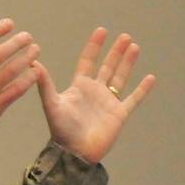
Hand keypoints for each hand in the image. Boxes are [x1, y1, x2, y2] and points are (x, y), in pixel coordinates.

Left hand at [32, 27, 155, 163]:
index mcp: (80, 87)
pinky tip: (150, 77)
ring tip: (134, 47)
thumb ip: (45, 84)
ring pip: (121, 78)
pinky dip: (142, 89)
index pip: (88, 61)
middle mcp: (95, 91)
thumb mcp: (52, 104)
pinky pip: (133, 99)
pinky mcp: (119, 114)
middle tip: (124, 36)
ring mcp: (108, 102)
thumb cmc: (61, 130)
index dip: (94, 46)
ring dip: (128, 63)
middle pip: (108, 66)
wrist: (75, 153)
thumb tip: (33, 63)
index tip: (101, 31)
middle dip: (115, 51)